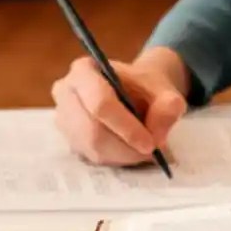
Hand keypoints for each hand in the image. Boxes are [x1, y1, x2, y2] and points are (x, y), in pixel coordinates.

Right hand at [51, 47, 189, 165]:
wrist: (133, 91)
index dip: (126, 127)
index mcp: (84, 71)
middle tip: (150, 153)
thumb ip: (168, 107)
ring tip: (142, 150)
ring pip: (92, 148)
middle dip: (125, 148)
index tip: (151, 143)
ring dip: (122, 156)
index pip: (100, 104)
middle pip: (92, 131)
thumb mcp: (164, 90)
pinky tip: (129, 150)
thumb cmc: (144, 88)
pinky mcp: (68, 138)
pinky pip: (91, 157)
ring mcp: (62, 118)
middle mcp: (65, 92)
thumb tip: (157, 136)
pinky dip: (115, 159)